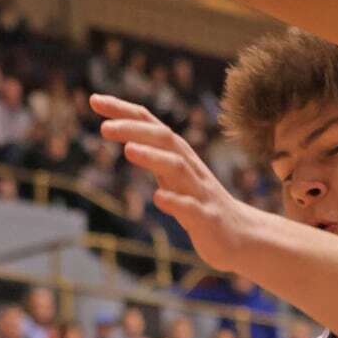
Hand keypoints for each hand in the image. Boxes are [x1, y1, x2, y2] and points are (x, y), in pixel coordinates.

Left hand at [92, 95, 255, 273]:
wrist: (242, 237)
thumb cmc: (203, 206)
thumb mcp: (177, 180)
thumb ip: (157, 162)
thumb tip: (129, 143)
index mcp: (180, 157)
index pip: (151, 125)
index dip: (124, 111)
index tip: (94, 100)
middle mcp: (190, 169)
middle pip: (164, 140)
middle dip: (135, 130)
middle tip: (104, 127)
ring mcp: (200, 193)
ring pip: (178, 168)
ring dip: (153, 157)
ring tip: (128, 151)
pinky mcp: (206, 219)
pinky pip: (190, 208)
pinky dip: (174, 201)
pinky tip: (157, 198)